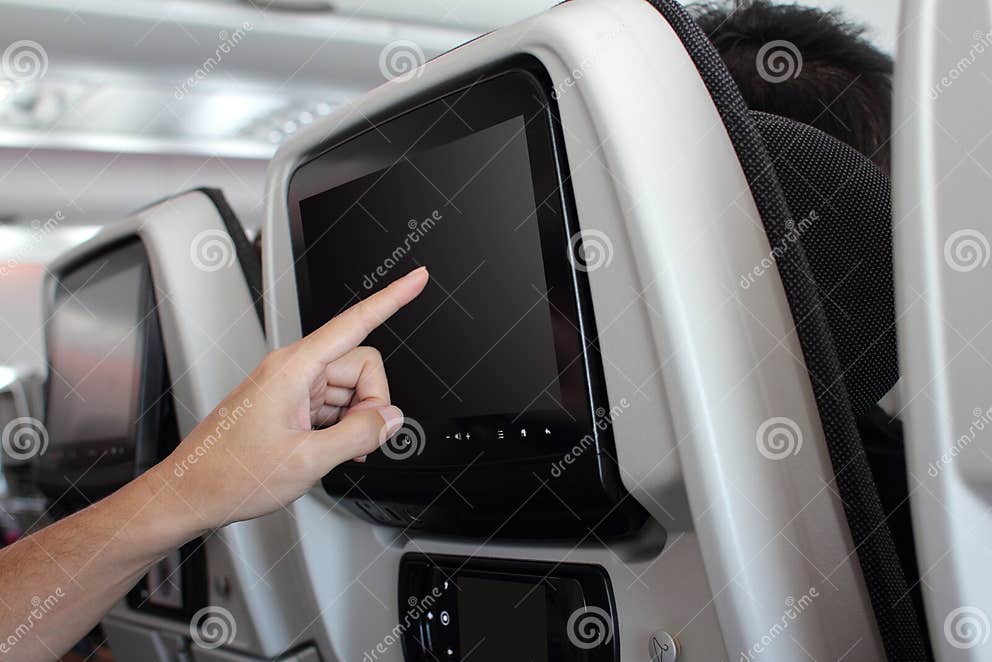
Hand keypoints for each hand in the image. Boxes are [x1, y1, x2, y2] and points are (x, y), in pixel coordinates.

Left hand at [146, 266, 428, 532]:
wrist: (191, 492)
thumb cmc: (230, 474)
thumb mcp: (307, 460)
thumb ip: (358, 434)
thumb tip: (390, 418)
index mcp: (294, 368)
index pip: (356, 322)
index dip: (392, 298)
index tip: (416, 279)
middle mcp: (293, 370)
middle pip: (360, 365)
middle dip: (371, 401)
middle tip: (357, 438)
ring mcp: (290, 387)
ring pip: (349, 387)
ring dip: (354, 418)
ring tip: (332, 450)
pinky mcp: (289, 404)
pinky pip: (333, 403)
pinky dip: (342, 425)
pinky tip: (332, 449)